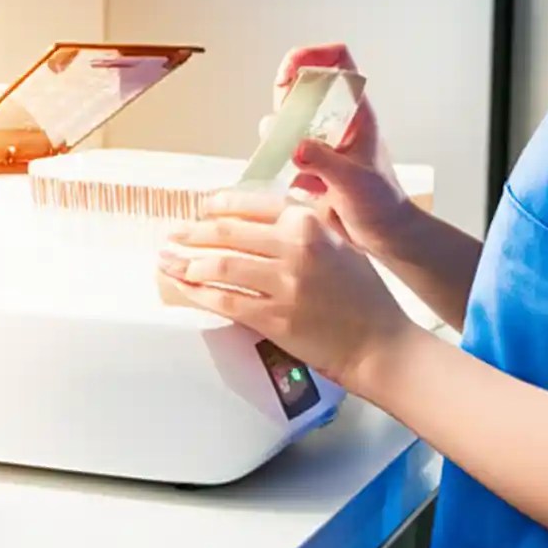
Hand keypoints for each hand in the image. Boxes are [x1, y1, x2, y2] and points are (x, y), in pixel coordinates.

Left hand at [158, 188, 412, 386]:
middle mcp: (296, 248)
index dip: (220, 206)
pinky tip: (183, 287)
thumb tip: (261, 220)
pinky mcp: (274, 318)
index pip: (253, 204)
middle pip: (229, 233)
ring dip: (187, 261)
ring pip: (221, 266)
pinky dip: (198, 293)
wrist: (379, 342)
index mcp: (310, 224)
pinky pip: (226, 301)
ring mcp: (284, 284)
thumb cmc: (363, 295)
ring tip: (167, 259)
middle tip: (173, 234)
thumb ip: (304, 228)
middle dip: (193, 233)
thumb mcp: (340, 244)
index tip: (202, 208)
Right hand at [265, 43, 413, 255]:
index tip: (289, 72)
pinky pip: (286, 152)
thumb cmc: (382, 205)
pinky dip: (281, 163)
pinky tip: (298, 184)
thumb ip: (324, 162)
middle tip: (281, 126)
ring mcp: (324, 142)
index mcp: (356, 113)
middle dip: (285, 101)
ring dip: (279, 134)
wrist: (385, 235)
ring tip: (285, 157)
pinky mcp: (312, 164)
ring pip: (290, 120)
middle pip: (303, 88)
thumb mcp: (354, 182)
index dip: (312, 56)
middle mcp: (338, 122)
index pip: (339, 62)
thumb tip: (296, 147)